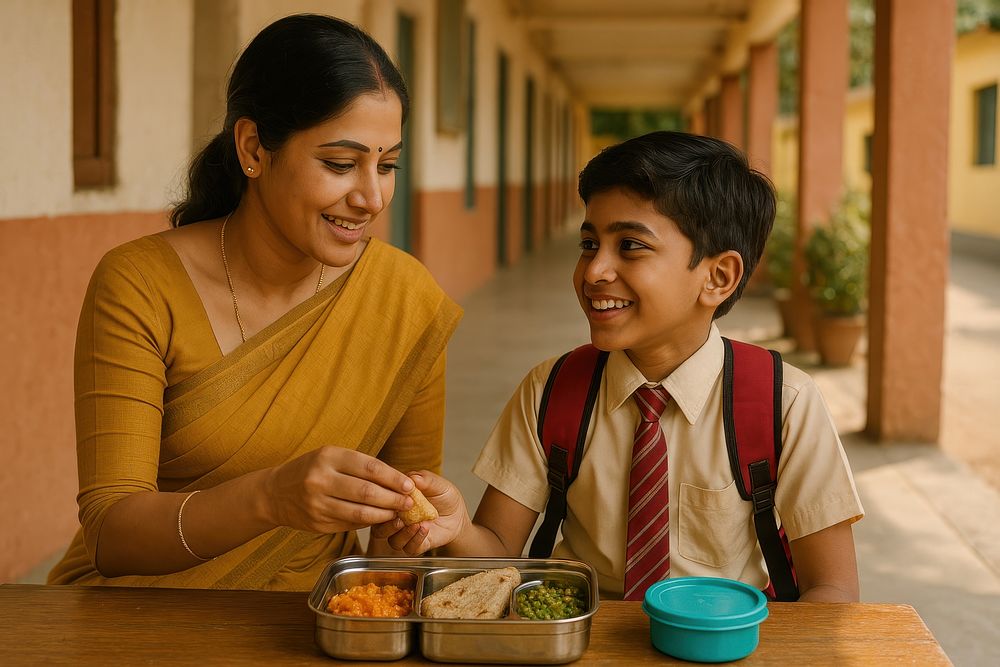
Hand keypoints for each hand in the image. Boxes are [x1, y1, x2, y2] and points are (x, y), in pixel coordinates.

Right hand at [263, 446, 414, 533]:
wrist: (275, 492)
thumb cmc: (311, 469)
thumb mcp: (332, 456)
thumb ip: (360, 466)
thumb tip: (396, 480)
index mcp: (328, 457)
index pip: (370, 468)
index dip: (393, 478)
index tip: (409, 485)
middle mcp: (321, 480)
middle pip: (367, 492)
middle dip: (393, 499)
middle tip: (409, 503)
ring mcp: (318, 503)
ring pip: (360, 512)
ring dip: (384, 515)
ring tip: (398, 513)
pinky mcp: (318, 523)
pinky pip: (350, 523)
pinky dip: (367, 522)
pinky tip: (378, 520)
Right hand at [371, 471, 468, 554]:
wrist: (457, 517)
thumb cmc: (444, 498)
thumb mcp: (438, 485)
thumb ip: (426, 480)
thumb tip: (414, 478)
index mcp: (396, 499)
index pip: (380, 499)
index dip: (384, 497)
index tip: (397, 494)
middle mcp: (395, 516)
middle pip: (378, 522)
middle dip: (386, 519)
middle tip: (399, 514)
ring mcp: (402, 532)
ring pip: (390, 538)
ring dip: (402, 532)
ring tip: (415, 524)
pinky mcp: (413, 545)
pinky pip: (407, 547)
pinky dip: (415, 538)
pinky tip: (424, 528)